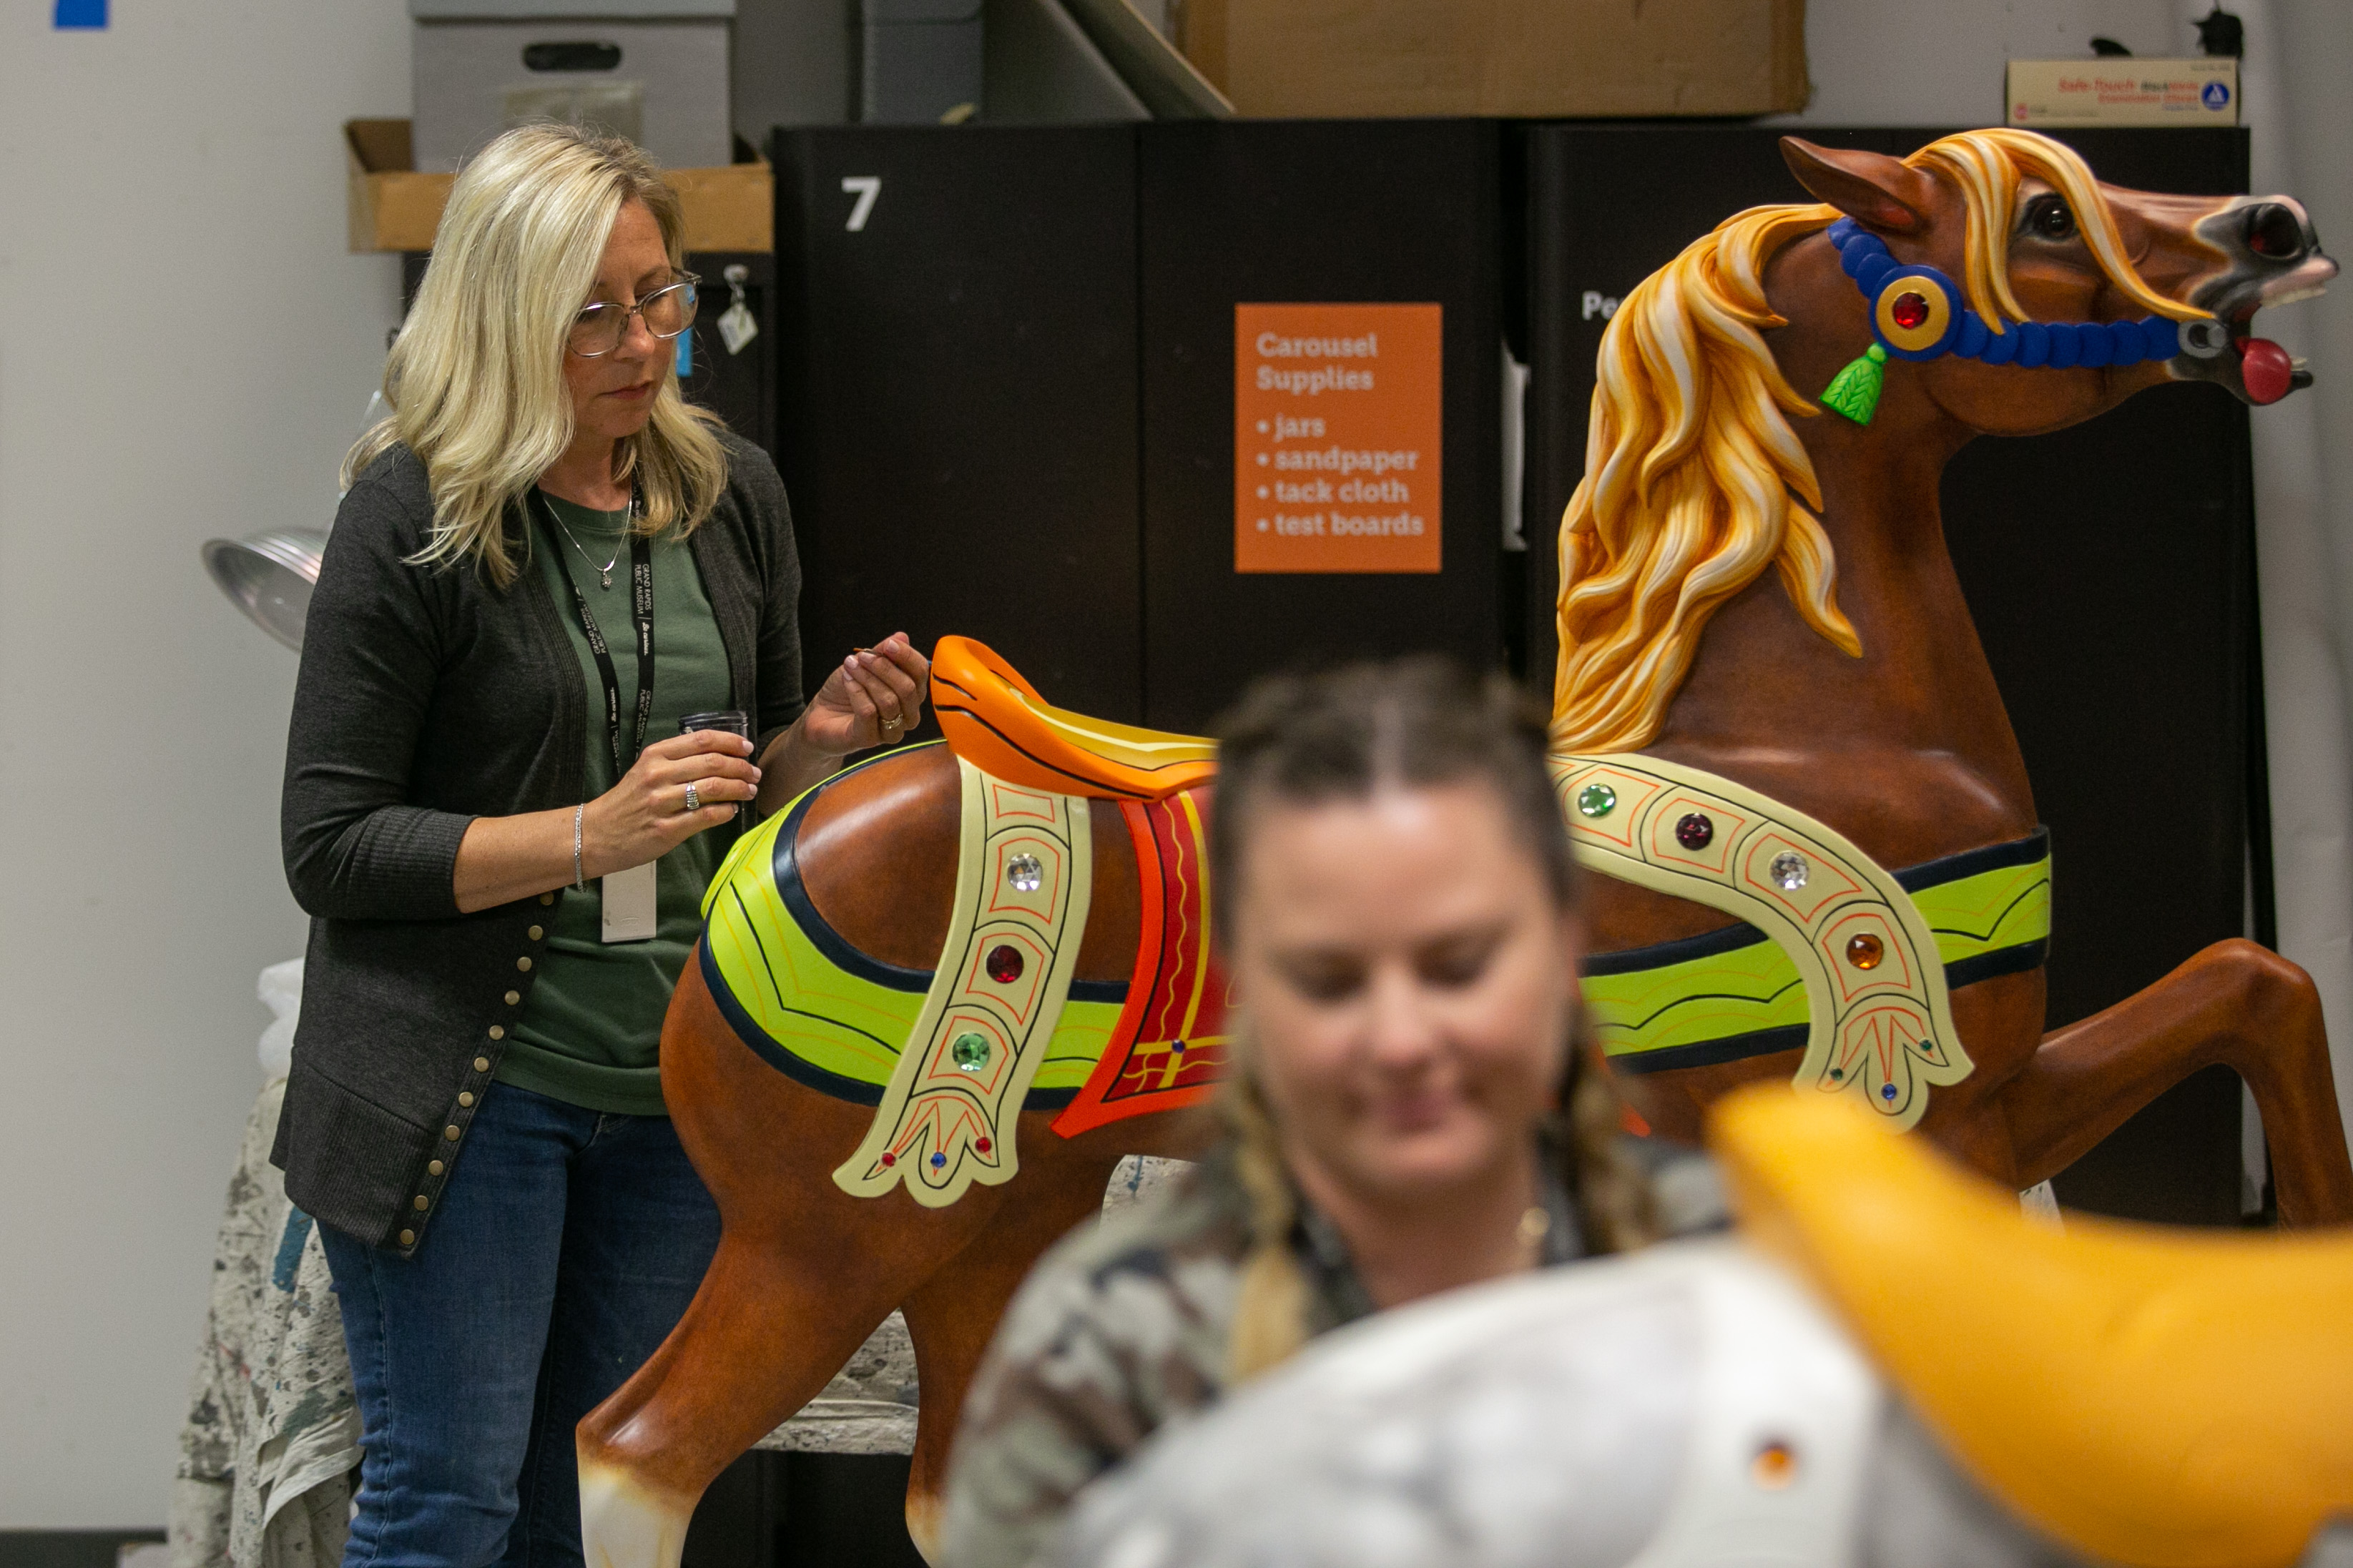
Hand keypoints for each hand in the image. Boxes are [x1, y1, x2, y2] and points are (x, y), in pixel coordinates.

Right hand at [581, 730, 760, 875]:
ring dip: (739, 788)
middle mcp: (658, 775)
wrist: (595, 834)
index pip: (702, 740)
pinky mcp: (666, 830)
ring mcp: (661, 803)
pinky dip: (726, 811)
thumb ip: (676, 761)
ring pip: (713, 788)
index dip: (731, 742)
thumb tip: (719, 756)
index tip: (746, 748)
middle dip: (741, 767)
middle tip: (754, 774)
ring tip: (749, 791)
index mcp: (655, 755)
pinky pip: (706, 816)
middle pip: (713, 762)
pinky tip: (731, 810)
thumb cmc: (626, 802)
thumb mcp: (645, 770)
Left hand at [802, 633, 930, 755]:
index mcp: (911, 695)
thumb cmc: (846, 691)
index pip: (921, 674)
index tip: (888, 644)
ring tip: (850, 666)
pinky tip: (847, 681)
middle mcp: (907, 715)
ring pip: (889, 701)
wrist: (821, 716)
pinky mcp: (870, 739)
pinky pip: (869, 712)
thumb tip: (901, 637)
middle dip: (884, 668)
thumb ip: (883, 653)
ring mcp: (891, 731)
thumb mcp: (864, 665)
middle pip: (908, 689)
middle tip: (863, 657)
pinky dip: (856, 692)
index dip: (907, 657)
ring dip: (867, 678)